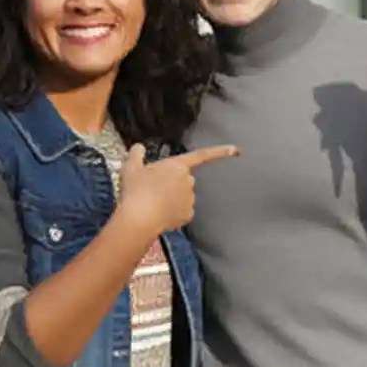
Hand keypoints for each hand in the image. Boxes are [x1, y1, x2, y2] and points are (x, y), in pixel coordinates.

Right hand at [117, 143, 238, 235]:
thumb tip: (138, 148)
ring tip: (152, 203)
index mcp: (178, 166)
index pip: (202, 155)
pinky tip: (158, 215)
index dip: (220, 152)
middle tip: (152, 189)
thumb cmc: (136, 190)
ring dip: (171, 198)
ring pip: (182, 196)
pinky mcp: (187, 215)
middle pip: (184, 179)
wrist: (139, 219)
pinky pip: (181, 212)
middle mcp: (188, 181)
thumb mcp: (130, 168)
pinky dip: (172, 213)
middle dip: (172, 183)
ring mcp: (190, 199)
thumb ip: (136, 155)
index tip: (236, 150)